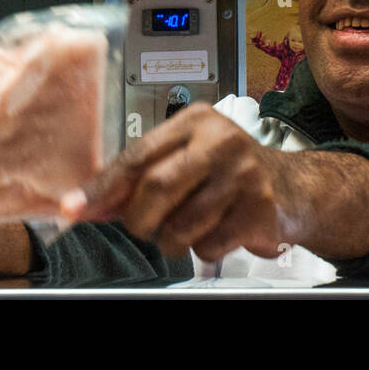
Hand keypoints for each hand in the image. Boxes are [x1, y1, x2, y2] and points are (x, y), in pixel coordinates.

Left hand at [60, 103, 299, 262]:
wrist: (295, 188)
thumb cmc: (230, 171)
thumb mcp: (187, 158)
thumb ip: (140, 177)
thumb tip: (88, 202)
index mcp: (195, 121)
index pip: (137, 155)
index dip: (102, 186)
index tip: (73, 207)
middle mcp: (220, 140)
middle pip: (155, 188)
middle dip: (140, 219)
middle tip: (146, 224)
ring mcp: (243, 173)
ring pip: (180, 225)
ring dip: (175, 238)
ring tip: (193, 224)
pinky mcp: (260, 208)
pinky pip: (209, 245)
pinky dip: (206, 248)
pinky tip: (220, 229)